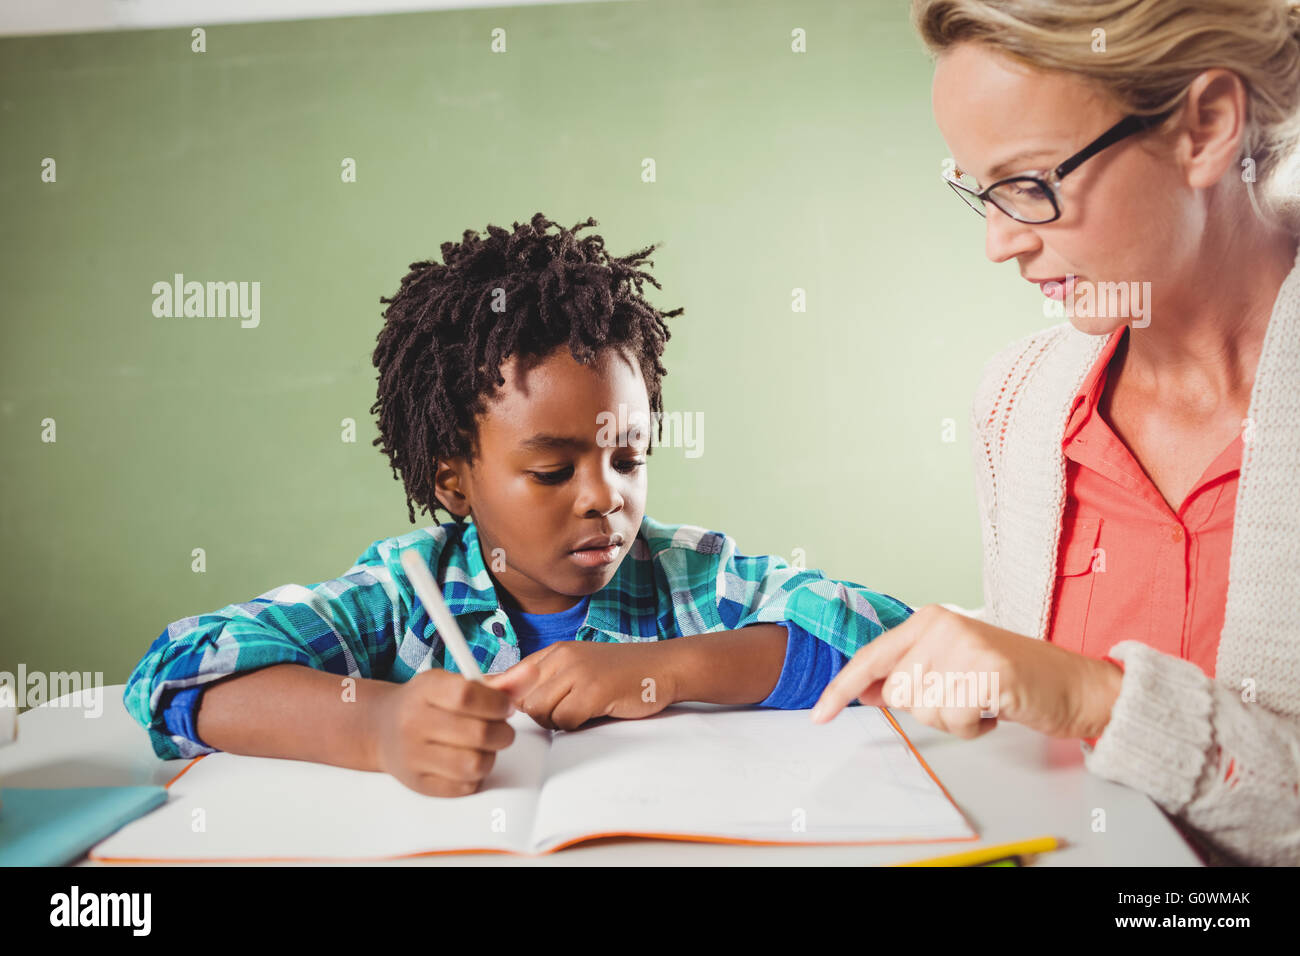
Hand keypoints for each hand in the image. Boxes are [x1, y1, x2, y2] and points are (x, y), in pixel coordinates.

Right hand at [372, 670, 515, 796]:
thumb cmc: (425, 702)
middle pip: (478, 733)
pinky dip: (475, 775)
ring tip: (484, 745)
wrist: (381, 728)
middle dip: (502, 731)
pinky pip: (465, 786)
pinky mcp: (419, 783)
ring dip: (491, 755)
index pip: (467, 695)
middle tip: (500, 727)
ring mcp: (413, 756)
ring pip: (475, 764)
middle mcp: (413, 722)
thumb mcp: (454, 682)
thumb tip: (531, 674)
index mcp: (424, 690)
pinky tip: (467, 760)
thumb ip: (496, 682)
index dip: (497, 703)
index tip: (506, 706)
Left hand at [483, 640, 678, 730]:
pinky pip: (566, 721)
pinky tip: (595, 713)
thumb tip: (500, 694)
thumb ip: (544, 679)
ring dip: (558, 720)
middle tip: (565, 711)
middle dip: (539, 714)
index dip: (503, 698)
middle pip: (522, 699)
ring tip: (581, 711)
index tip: (501, 710)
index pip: (510, 676)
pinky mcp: (594, 690)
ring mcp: (578, 672)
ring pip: (541, 711)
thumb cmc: (621, 673)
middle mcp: (562, 657)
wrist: (663, 667)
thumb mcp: (578, 667)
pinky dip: (577, 725)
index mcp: (555, 651)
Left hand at [809, 605, 1122, 739]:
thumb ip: (905, 674)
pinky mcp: (990, 672)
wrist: (1071, 684)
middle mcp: (942, 626)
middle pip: (899, 693)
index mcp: (928, 620)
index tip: (819, 714)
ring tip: (981, 699)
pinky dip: (973, 727)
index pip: (872, 657)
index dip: (842, 688)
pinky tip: (994, 709)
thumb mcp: (949, 666)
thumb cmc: (1010, 677)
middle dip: (929, 707)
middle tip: (964, 694)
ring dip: (953, 718)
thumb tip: (860, 690)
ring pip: (925, 710)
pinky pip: (955, 720)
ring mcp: (965, 646)